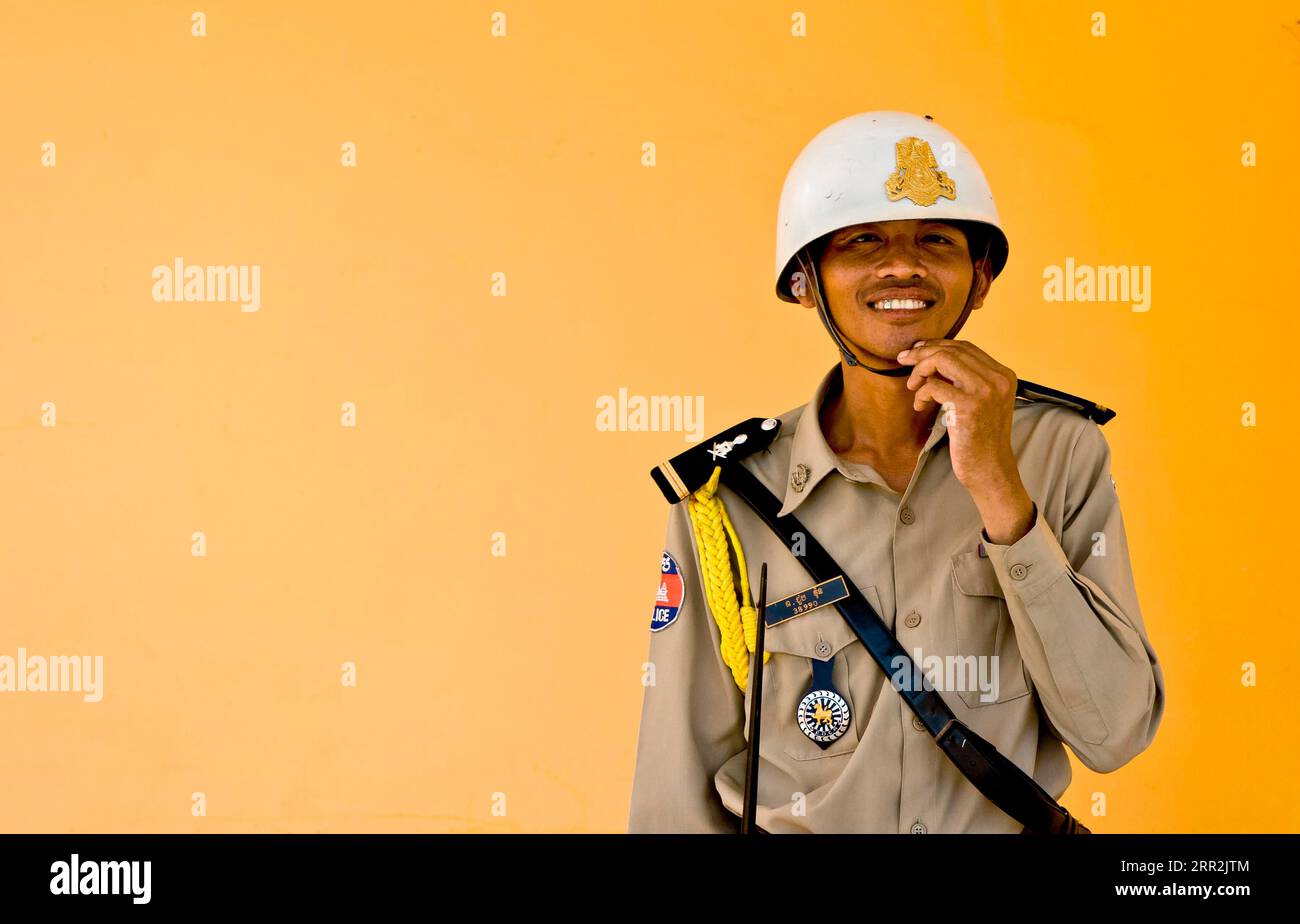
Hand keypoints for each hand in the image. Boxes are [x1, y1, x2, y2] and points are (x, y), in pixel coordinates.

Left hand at [896, 339, 1033, 543]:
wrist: (990, 471)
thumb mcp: (980, 402)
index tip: (917, 351)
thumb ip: (965, 379)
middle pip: (952, 350)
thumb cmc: (980, 439)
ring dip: (920, 369)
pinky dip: (921, 393)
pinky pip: (934, 386)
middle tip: (903, 361)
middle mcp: (998, 379)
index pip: (966, 347)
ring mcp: (985, 391)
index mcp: (1004, 375)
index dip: (937, 345)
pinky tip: (919, 406)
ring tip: (912, 386)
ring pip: (942, 360)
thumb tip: (932, 356)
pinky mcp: (969, 407)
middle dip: (922, 353)